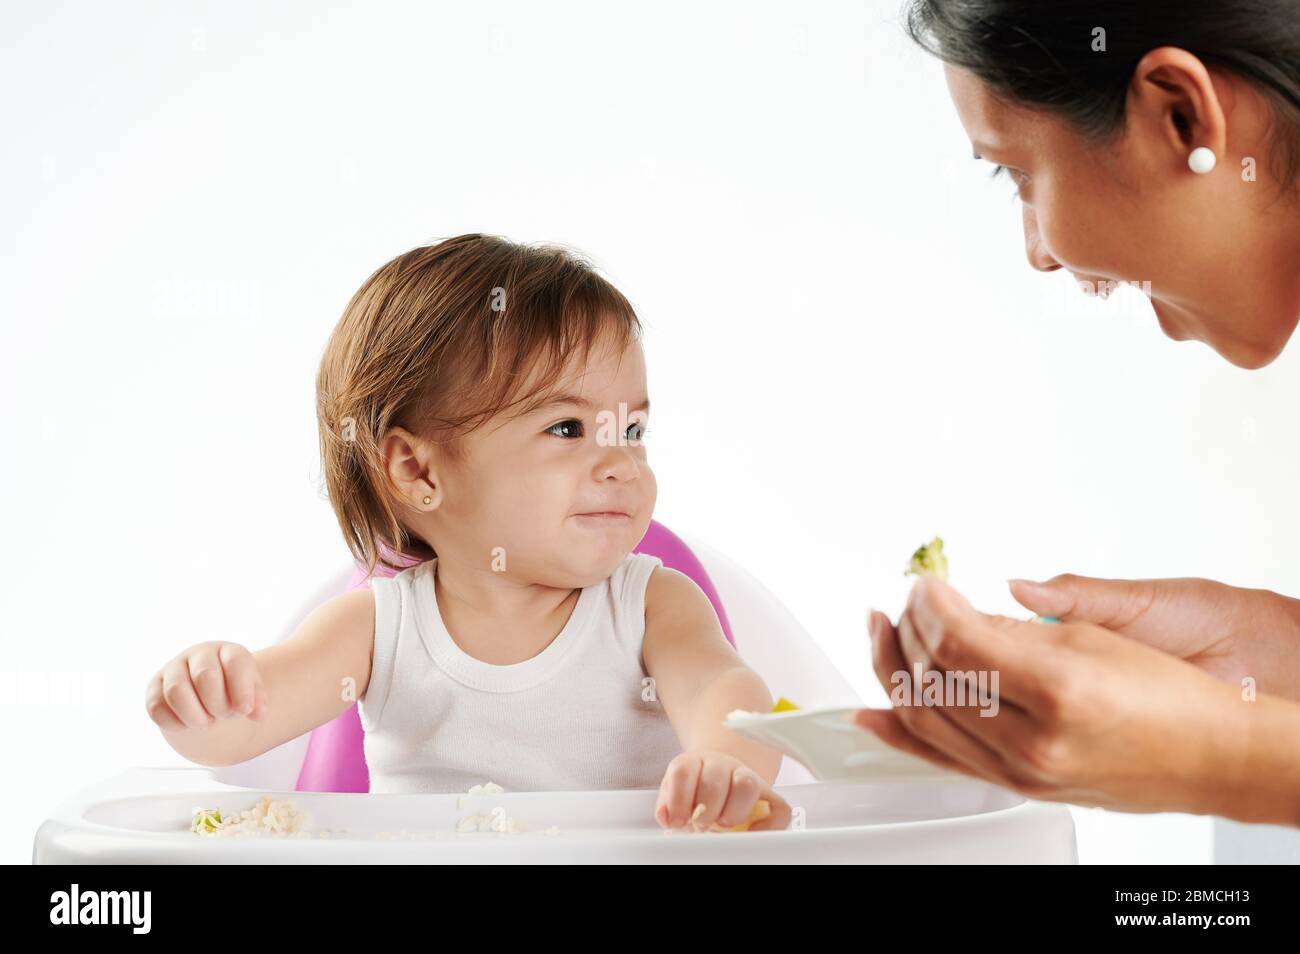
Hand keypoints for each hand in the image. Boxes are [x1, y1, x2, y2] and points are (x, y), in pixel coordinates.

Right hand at [144, 641, 267, 730]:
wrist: (208, 695)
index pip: (235, 662)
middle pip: (204, 676)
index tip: (244, 710)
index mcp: (228, 651)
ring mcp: (174, 668)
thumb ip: (257, 702)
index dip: (242, 689)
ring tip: (206, 723)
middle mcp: (199, 654)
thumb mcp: (251, 693)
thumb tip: (257, 713)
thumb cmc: (233, 691)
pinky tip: (186, 725)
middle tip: (224, 716)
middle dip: (217, 704)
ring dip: (195, 716)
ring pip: (176, 691)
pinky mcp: (154, 687)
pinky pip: (156, 706)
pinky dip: (174, 723)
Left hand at [655, 750, 790, 831]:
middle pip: (715, 777)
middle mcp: (722, 765)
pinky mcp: (769, 796)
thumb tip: (667, 817)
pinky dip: (768, 825)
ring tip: (724, 825)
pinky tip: (752, 832)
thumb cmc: (696, 791)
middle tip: (701, 825)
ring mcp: (748, 777)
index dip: (678, 798)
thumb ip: (668, 805)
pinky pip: (778, 807)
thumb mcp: (675, 793)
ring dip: (733, 811)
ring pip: (747, 784)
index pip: (683, 770)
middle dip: (705, 808)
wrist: (722, 777)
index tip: (678, 820)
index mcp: (695, 762)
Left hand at [854, 575, 1255, 816]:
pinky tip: (871, 710)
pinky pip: (938, 759)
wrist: (1208, 756)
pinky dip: (897, 732)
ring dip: (893, 668)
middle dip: (906, 629)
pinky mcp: (1013, 787)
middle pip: (932, 679)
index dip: (928, 603)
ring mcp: (1020, 771)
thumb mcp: (1089, 638)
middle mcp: (1033, 741)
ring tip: (884, 632)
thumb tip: (951, 611)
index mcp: (1057, 690)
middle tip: (905, 600)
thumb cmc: (1167, 695)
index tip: (924, 582)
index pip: (956, 641)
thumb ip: (1010, 628)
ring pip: (924, 718)